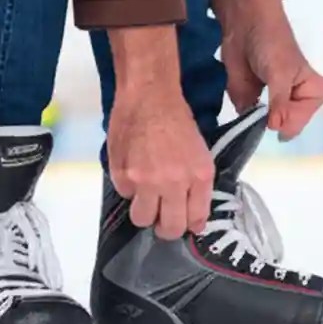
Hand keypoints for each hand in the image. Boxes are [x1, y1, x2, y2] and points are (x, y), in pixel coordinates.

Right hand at [106, 26, 214, 239]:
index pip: (195, 220)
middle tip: (162, 218)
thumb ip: (197, 187)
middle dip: (166, 228)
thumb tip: (193, 219)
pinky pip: (124, 195)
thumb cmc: (177, 121)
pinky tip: (133, 168)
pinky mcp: (122, 174)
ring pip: (141, 219)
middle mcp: (174, 182)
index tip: (184, 223)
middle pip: (168, 228)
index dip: (189, 225)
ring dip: (144, 211)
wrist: (150, 95)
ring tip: (145, 195)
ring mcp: (145, 180)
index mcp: (199, 176)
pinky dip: (128, 187)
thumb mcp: (200, 154)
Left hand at [213, 0, 322, 140]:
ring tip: (250, 104)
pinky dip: (242, 118)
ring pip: (265, 128)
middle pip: (284, 127)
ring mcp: (273, 105)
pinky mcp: (252, 103)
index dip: (285, 119)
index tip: (272, 111)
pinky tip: (241, 106)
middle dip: (270, 122)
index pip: (300, 121)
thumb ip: (280, 104)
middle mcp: (296, 103)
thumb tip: (277, 129)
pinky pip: (248, 122)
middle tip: (260, 106)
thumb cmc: (271, 42)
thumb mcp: (280, 74)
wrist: (244, 23)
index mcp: (313, 94)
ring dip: (255, 123)